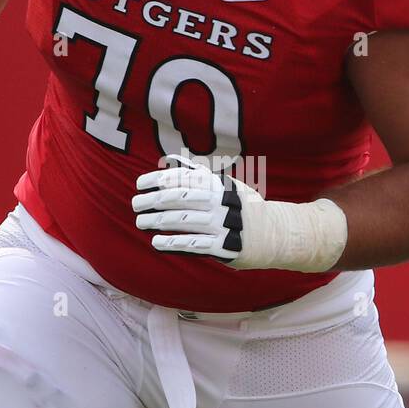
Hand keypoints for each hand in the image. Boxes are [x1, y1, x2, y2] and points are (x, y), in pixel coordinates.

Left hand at [132, 155, 247, 263]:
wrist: (273, 233)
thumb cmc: (242, 208)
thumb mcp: (226, 185)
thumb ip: (200, 175)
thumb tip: (171, 161)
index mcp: (218, 185)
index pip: (182, 178)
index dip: (158, 179)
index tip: (140, 184)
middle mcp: (219, 202)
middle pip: (178, 199)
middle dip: (152, 201)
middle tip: (135, 205)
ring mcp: (221, 224)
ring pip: (182, 221)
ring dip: (157, 221)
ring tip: (140, 223)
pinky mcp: (223, 246)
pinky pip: (193, 244)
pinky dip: (172, 243)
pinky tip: (156, 242)